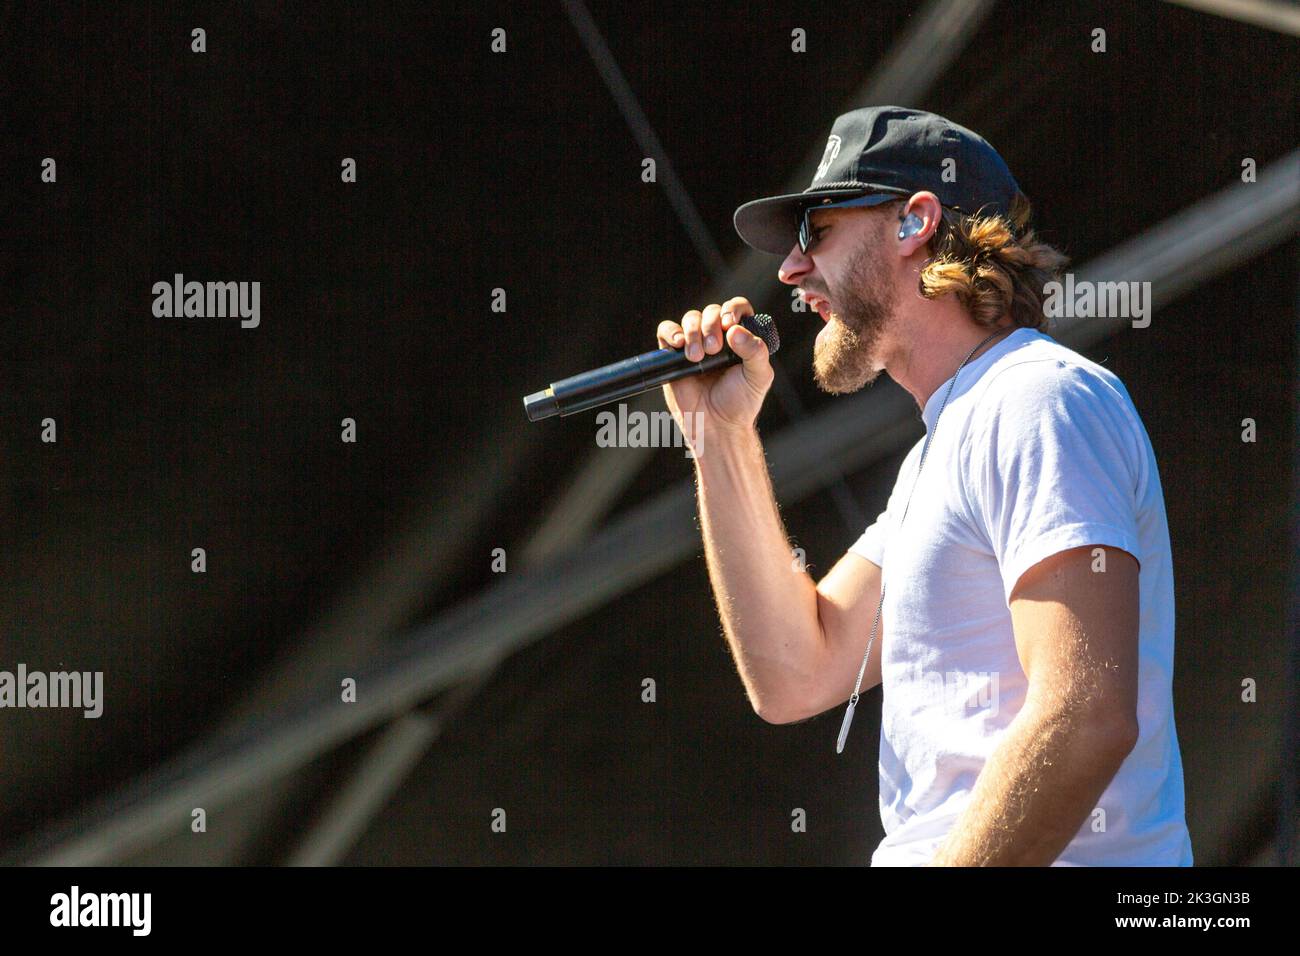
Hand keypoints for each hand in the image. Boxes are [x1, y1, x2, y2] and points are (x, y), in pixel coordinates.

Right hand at [655, 297, 774, 437]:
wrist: (715, 425)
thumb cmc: (740, 402)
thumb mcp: (758, 376)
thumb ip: (755, 351)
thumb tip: (734, 330)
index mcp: (740, 337)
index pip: (737, 308)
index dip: (732, 310)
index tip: (729, 325)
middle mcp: (717, 337)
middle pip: (711, 311)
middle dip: (711, 325)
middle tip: (714, 349)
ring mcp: (694, 344)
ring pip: (690, 319)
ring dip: (693, 332)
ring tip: (697, 357)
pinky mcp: (673, 355)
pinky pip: (666, 331)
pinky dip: (671, 333)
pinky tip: (679, 345)